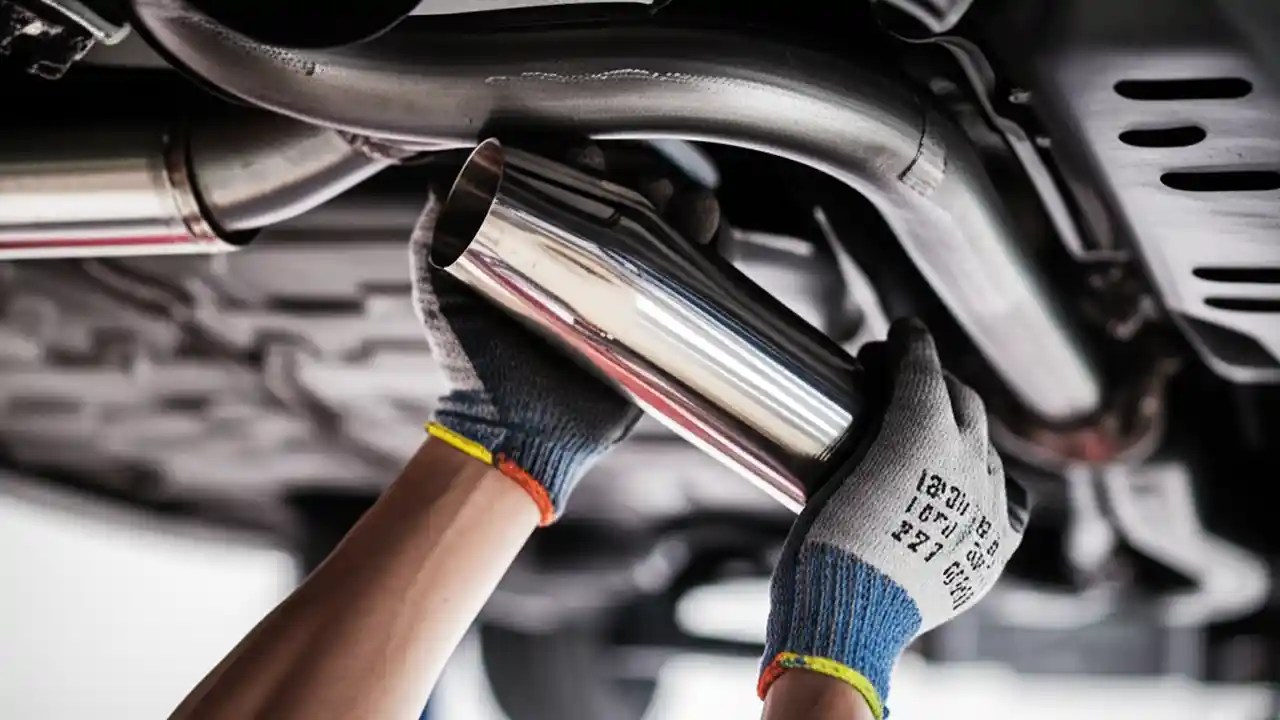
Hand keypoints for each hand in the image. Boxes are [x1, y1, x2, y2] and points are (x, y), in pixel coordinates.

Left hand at [410, 141, 719, 524]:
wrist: (512, 427)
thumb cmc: (471, 356)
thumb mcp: (441, 279)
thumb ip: (440, 226)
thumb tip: (449, 174)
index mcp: (544, 248)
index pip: (576, 188)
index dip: (587, 164)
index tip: (587, 155)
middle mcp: (588, 267)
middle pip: (630, 205)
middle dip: (642, 182)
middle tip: (644, 181)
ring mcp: (626, 297)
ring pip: (669, 237)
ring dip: (683, 209)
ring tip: (684, 201)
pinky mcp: (657, 330)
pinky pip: (696, 283)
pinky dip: (715, 251)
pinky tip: (713, 230)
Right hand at [759, 319, 1029, 718]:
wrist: (846, 616)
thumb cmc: (824, 544)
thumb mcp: (833, 470)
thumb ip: (865, 437)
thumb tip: (870, 418)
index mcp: (922, 430)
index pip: (924, 365)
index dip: (910, 341)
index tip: (900, 332)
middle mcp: (965, 460)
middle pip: (962, 401)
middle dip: (935, 381)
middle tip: (904, 380)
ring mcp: (985, 505)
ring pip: (985, 449)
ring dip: (961, 430)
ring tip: (933, 433)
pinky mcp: (992, 547)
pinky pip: (1001, 502)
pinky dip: (981, 485)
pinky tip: (963, 485)